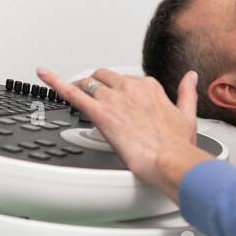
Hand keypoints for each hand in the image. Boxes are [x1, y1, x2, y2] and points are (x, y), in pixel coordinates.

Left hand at [36, 67, 213, 199]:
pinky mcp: (99, 112)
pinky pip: (72, 93)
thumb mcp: (187, 114)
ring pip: (89, 83)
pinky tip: (44, 75)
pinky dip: (55, 81)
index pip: (127, 80)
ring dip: (81, 87)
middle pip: (105, 77)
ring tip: (74, 92)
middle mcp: (130, 88)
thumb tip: (191, 77)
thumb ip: (186, 92)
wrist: (170, 160)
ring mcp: (113, 99)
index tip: (117, 98)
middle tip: (92, 95)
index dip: (119, 90)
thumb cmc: (177, 145)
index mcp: (149, 87)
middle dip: (97, 84)